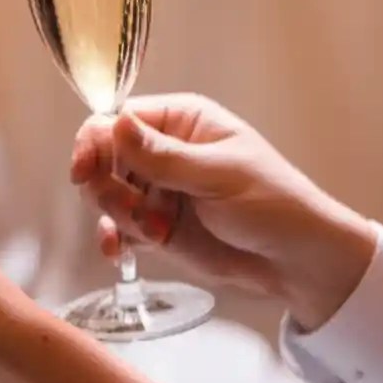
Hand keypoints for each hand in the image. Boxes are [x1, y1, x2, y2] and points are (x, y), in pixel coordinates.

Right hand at [71, 93, 376, 330]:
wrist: (299, 263)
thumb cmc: (272, 204)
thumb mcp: (218, 176)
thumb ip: (162, 156)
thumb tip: (114, 122)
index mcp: (181, 121)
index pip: (117, 119)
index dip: (94, 143)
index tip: (84, 172)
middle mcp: (161, 151)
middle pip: (103, 158)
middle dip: (109, 188)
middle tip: (137, 212)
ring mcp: (156, 189)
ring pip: (105, 194)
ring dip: (120, 216)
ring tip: (156, 232)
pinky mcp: (154, 224)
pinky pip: (116, 226)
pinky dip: (114, 239)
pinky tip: (121, 253)